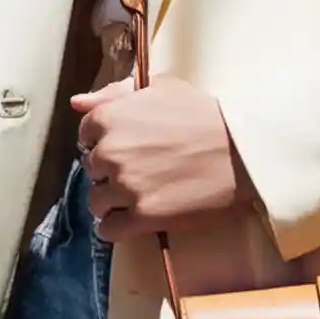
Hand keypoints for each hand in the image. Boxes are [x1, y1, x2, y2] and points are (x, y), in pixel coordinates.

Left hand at [71, 75, 257, 241]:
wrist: (241, 150)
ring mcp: (125, 186)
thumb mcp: (160, 88)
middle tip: (142, 172)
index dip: (106, 142)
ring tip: (141, 197)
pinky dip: (118, 228)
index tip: (130, 148)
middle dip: (111, 173)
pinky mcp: (143, 216)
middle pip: (92, 171)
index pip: (85, 136)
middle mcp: (110, 152)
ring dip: (114, 202)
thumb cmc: (203, 113)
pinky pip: (109, 230)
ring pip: (97, 203)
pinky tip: (136, 220)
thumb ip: (114, 94)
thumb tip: (78, 104)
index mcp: (109, 118)